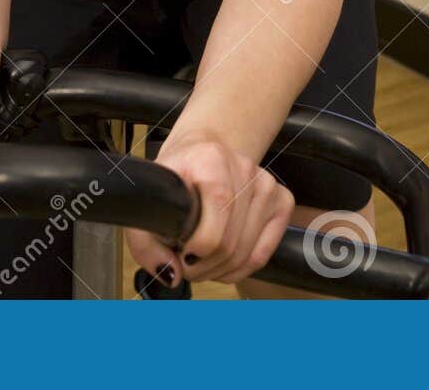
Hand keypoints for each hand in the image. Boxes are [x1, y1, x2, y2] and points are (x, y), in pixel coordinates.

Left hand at [126, 134, 293, 288]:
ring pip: (245, 253)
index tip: (179, 254)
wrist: (202, 153)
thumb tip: (171, 274)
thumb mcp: (150, 201)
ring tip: (201, 261)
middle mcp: (244, 167)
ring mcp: (267, 184)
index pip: (215, 216)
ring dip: (218, 270)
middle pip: (229, 243)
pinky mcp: (281, 201)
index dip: (195, 249)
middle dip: (202, 266)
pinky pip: (262, 254)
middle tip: (186, 263)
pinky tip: (222, 262)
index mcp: (211, 159)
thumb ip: (146, 244)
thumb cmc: (177, 178)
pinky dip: (239, 268)